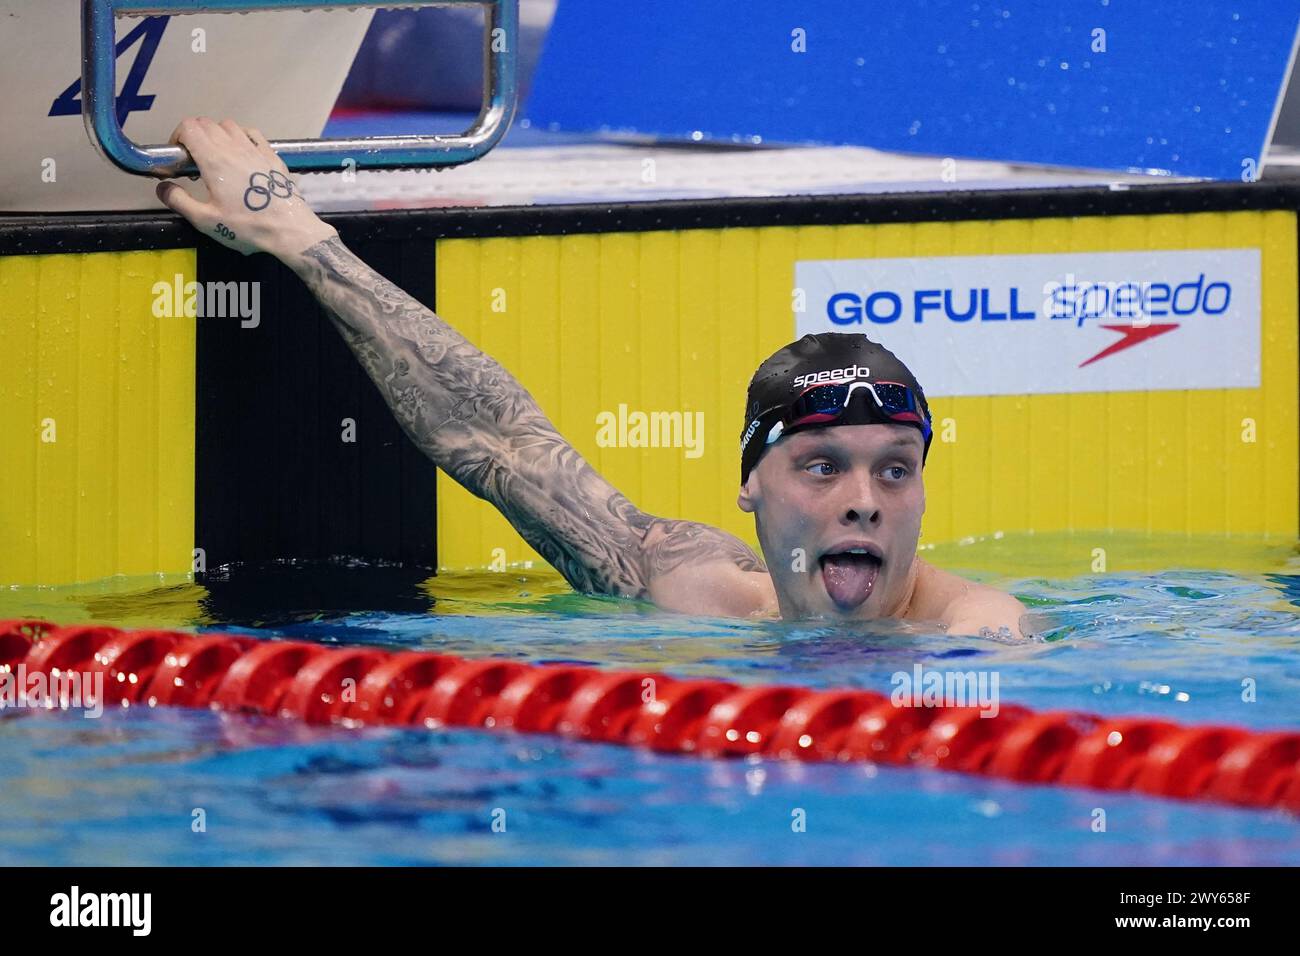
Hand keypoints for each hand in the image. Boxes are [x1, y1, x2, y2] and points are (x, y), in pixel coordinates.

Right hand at [155, 117, 336, 259]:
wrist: (290, 230)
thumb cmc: (247, 226)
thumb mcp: (205, 220)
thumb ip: (178, 201)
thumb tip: (162, 187)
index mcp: (214, 159)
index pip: (189, 127)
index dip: (178, 136)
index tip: (178, 156)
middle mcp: (234, 147)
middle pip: (206, 123)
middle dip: (194, 135)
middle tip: (194, 160)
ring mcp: (256, 149)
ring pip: (229, 125)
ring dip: (217, 134)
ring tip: (216, 156)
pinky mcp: (273, 156)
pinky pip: (252, 134)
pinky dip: (240, 136)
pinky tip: (240, 153)